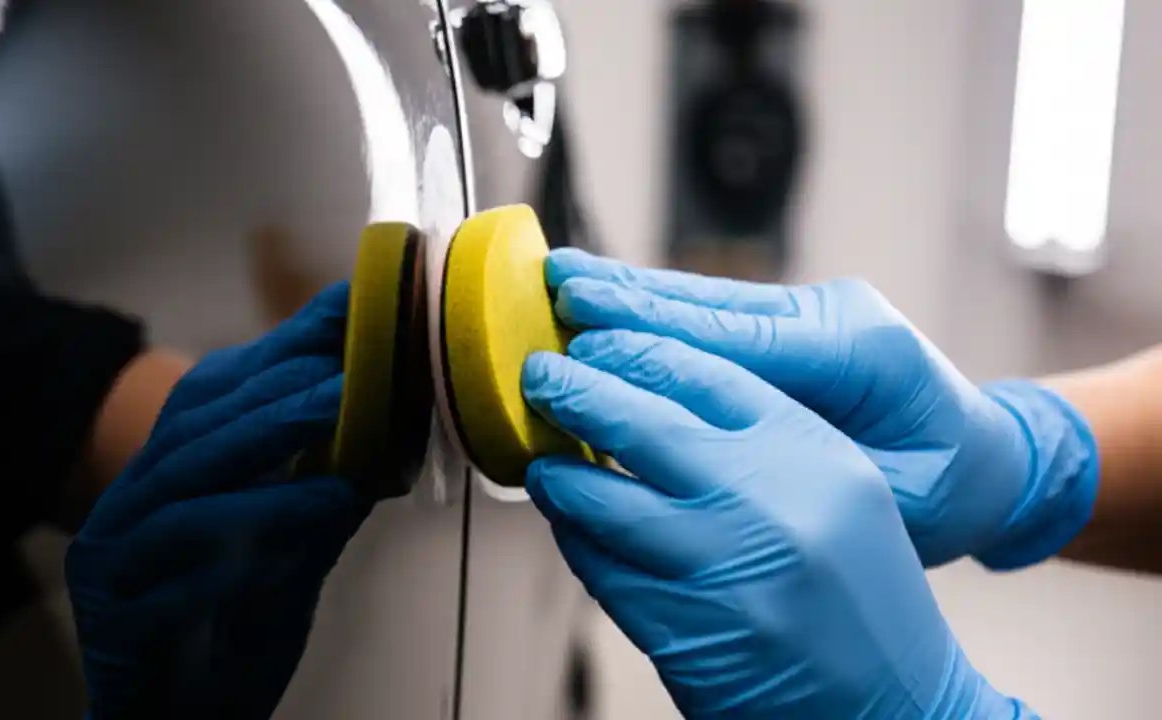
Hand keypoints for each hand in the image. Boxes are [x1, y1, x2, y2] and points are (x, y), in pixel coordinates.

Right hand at [65, 282, 370, 719]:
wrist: (179, 717)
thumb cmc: (232, 625)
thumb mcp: (294, 549)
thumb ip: (324, 489)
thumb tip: (387, 432)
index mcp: (167, 472)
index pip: (215, 394)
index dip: (276, 355)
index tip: (340, 320)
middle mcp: (130, 505)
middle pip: (195, 435)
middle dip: (273, 405)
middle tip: (345, 385)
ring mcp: (113, 563)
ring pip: (181, 502)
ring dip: (264, 484)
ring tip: (337, 478)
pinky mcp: (116, 624)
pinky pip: (172, 588)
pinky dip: (235, 568)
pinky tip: (292, 559)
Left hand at [522, 331, 1034, 718]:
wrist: (889, 707)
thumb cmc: (860, 595)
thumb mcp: (839, 491)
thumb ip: (760, 440)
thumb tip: (651, 395)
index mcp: (811, 452)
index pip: (702, 374)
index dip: (634, 350)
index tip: (593, 340)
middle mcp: (765, 501)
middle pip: (641, 423)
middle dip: (576, 392)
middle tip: (541, 376)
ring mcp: (719, 567)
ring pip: (603, 501)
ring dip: (560, 478)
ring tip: (546, 467)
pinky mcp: (679, 629)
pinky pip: (601, 571)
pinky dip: (578, 544)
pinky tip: (573, 530)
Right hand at [544, 249, 1098, 569]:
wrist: (988, 459)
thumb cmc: (945, 490)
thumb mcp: (888, 498)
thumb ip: (800, 464)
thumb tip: (701, 454)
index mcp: (859, 354)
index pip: (733, 340)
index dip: (651, 331)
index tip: (582, 322)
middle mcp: (831, 318)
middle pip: (709, 304)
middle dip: (625, 296)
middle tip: (553, 284)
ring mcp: (813, 313)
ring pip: (706, 299)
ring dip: (632, 291)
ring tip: (565, 277)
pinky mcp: (796, 324)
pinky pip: (718, 313)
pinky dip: (660, 308)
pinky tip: (613, 299)